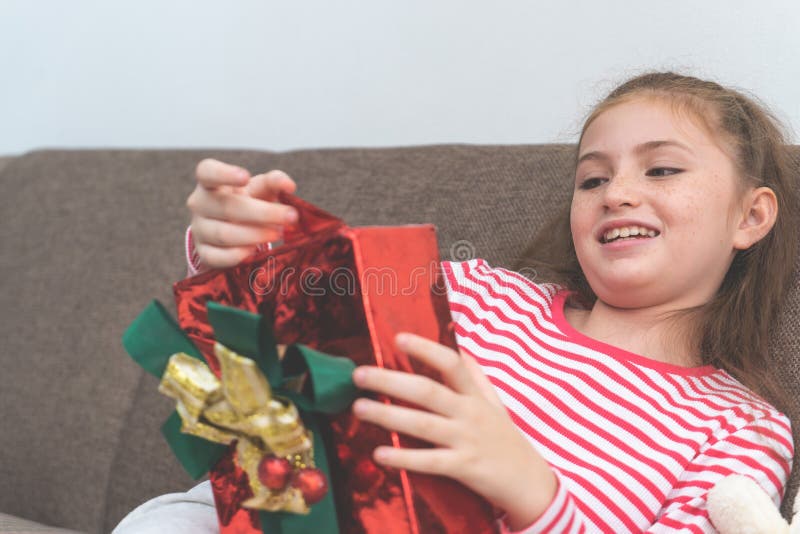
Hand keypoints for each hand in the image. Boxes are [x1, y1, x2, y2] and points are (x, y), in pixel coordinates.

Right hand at [186, 158, 297, 269]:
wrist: (235, 229)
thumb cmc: (248, 201)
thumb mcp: (260, 188)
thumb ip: (274, 182)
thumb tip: (289, 186)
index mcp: (210, 182)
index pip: (207, 172)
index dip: (224, 174)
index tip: (246, 177)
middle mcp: (199, 204)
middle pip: (227, 207)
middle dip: (263, 213)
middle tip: (291, 216)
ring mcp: (199, 229)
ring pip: (224, 234)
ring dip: (255, 235)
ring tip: (278, 233)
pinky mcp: (203, 253)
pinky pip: (217, 257)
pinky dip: (237, 255)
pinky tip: (254, 251)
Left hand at [351, 333, 556, 528]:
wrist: (530, 482)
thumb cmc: (505, 440)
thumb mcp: (495, 404)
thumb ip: (477, 378)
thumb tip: (461, 350)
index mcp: (475, 396)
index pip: (451, 364)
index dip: (425, 349)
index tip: (398, 339)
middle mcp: (470, 413)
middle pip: (427, 392)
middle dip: (391, 381)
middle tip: (359, 375)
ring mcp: (467, 440)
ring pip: (423, 424)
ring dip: (388, 415)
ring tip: (359, 408)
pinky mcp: (464, 468)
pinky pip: (429, 461)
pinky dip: (404, 458)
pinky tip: (379, 453)